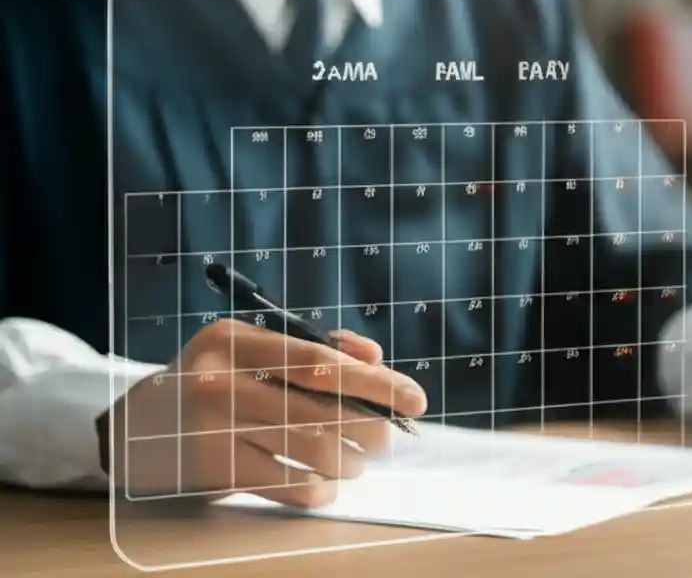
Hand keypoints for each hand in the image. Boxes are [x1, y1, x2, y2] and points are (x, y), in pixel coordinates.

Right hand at [102, 320, 427, 507]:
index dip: (376, 382)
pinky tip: (327, 485)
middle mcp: (220, 380)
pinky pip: (290, 485)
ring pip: (313, 449)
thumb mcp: (250, 352)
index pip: (322, 362)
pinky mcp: (213, 470)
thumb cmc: (214, 383)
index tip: (416, 399)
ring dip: (350, 461)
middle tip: (387, 438)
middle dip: (372, 427)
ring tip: (357, 462)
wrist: (136, 428)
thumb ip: (315, 348)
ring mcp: (213, 427)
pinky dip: (321, 489)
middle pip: (324, 408)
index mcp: (235, 340)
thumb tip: (376, 358)